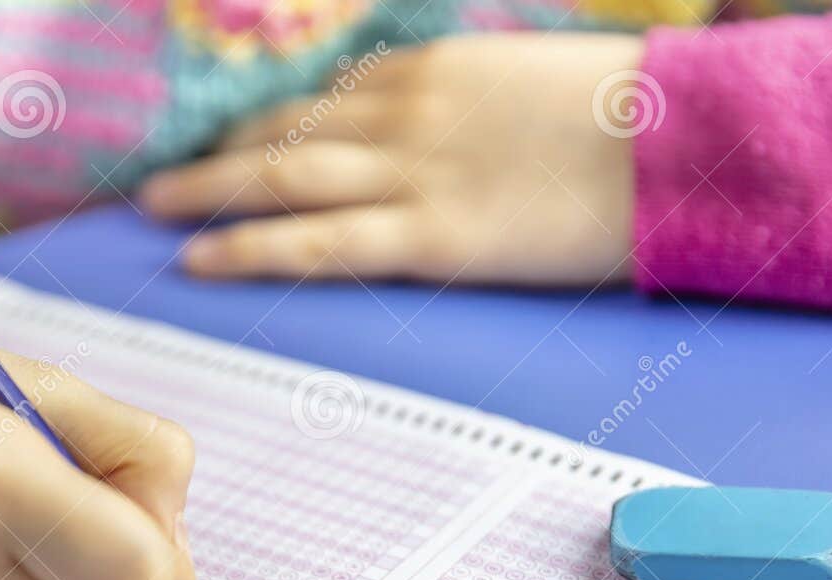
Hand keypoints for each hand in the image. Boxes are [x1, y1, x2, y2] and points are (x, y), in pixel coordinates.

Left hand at [140, 33, 643, 286]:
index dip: (259, 125)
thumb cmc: (617, 120)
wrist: (679, 145)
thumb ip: (459, 107)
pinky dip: (252, 250)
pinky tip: (202, 258)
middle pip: (283, 133)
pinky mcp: (430, 237)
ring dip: (207, 195)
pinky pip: (319, 245)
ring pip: (282, 183)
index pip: (319, 100)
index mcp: (428, 69)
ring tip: (152, 213)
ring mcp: (411, 174)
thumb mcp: (522, 86)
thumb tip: (424, 132)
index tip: (222, 145)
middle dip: (215, 156)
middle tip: (159, 179)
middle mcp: (402, 113)